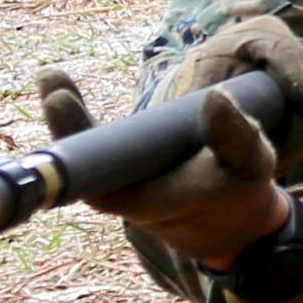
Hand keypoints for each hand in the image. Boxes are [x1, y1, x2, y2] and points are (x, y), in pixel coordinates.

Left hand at [35, 19, 302, 266]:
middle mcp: (127, 200)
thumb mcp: (252, 164)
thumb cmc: (240, 190)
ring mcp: (121, 187)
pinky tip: (59, 85)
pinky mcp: (121, 173)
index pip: (104, 187)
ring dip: (66, 121)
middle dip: (67, 129)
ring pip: (83, 160)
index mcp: (155, 203)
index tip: (62, 106)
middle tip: (54, 90)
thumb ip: (236, 137)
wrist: (231, 224)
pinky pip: (92, 150)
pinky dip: (77, 122)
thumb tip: (215, 98)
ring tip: (51, 78)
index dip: (80, 150)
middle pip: (83, 172)